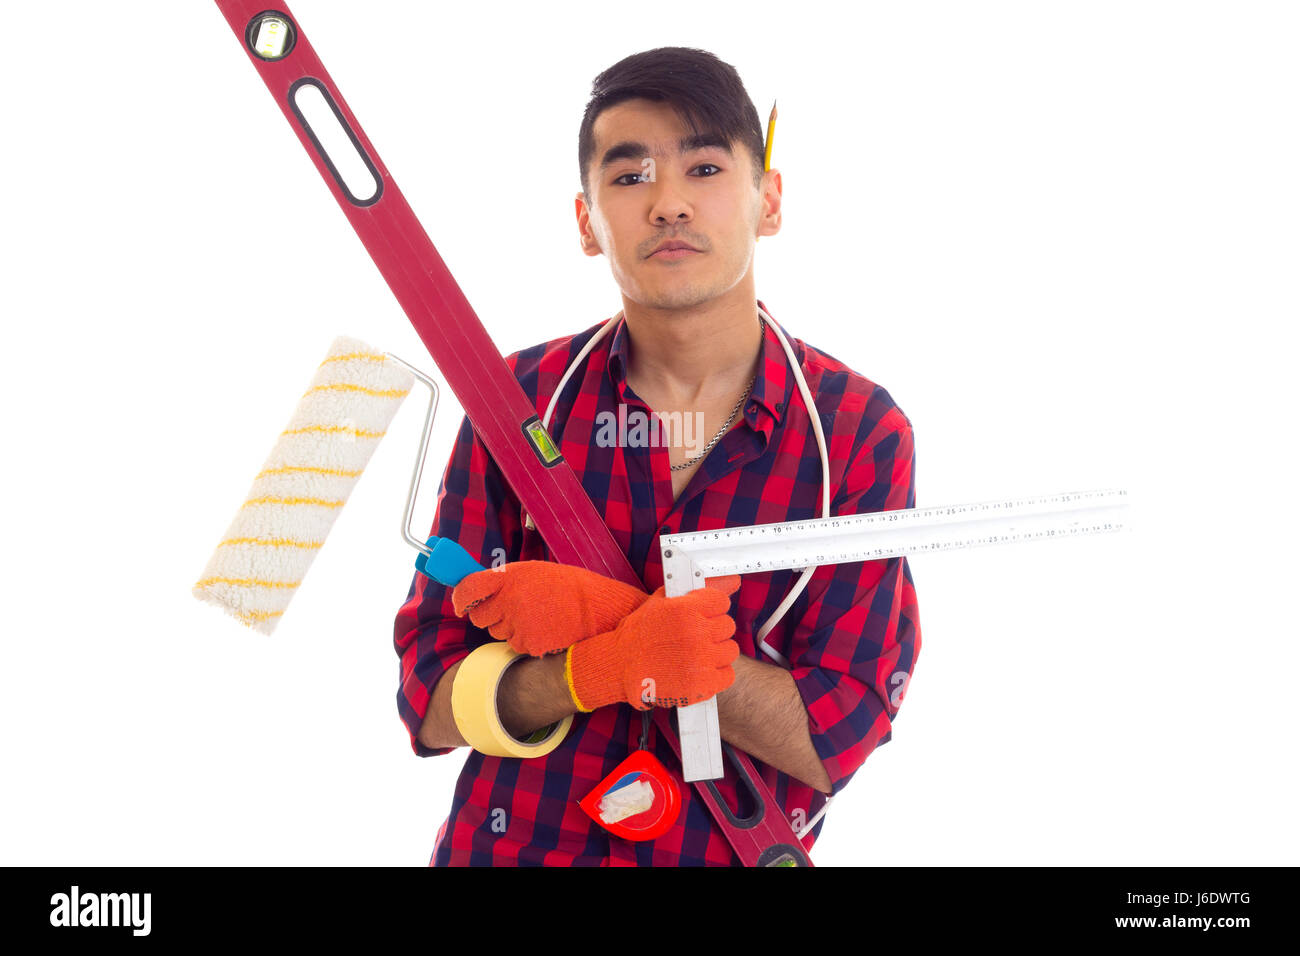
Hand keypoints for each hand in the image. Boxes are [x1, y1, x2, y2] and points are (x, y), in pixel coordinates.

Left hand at [451, 561, 649, 655]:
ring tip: (539, 617)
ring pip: (499, 633)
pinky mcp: (528, 644)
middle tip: (511, 610)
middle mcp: (509, 600)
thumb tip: (481, 589)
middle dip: (490, 615)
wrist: (600, 610)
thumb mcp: (537, 573)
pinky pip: (517, 646)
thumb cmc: (571, 589)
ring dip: (511, 628)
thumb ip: (507, 581)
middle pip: (480, 617)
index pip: (468, 587)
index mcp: (510, 576)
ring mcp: (518, 624)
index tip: (461, 604)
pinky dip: (527, 641)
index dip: (460, 598)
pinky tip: (547, 630)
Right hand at [566, 575, 741, 710]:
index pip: (721, 602)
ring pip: (730, 650)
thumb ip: (691, 592)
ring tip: (697, 655)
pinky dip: (717, 675)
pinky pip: (728, 675)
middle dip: (713, 631)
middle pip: (727, 626)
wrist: (620, 667)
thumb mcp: (659, 603)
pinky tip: (700, 671)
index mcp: (687, 608)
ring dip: (716, 652)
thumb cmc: (638, 634)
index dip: (712, 609)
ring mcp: (702, 659)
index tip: (704, 616)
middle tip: (696, 637)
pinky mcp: (703, 683)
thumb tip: (728, 580)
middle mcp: (697, 632)